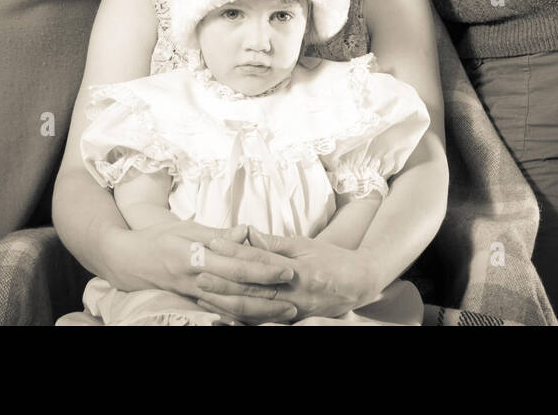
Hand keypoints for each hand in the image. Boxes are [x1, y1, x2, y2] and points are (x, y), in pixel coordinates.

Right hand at [100, 220, 295, 322]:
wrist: (127, 259)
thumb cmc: (159, 238)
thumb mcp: (188, 228)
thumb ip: (219, 234)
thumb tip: (247, 232)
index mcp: (196, 255)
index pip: (237, 265)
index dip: (263, 269)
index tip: (286, 271)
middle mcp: (195, 278)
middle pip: (237, 291)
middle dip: (267, 298)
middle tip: (293, 301)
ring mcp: (192, 294)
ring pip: (230, 307)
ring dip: (258, 312)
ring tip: (282, 314)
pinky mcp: (189, 302)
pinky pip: (217, 312)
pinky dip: (237, 318)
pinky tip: (255, 322)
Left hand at [194, 227, 379, 323]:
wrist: (358, 284)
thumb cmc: (331, 259)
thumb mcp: (305, 245)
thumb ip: (275, 244)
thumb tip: (248, 235)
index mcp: (300, 270)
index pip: (261, 260)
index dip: (236, 251)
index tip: (214, 243)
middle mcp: (296, 294)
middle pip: (253, 289)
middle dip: (224, 281)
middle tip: (199, 272)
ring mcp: (295, 313)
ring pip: (255, 311)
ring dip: (226, 302)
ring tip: (204, 294)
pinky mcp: (293, 323)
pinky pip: (263, 323)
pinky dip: (242, 320)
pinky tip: (223, 314)